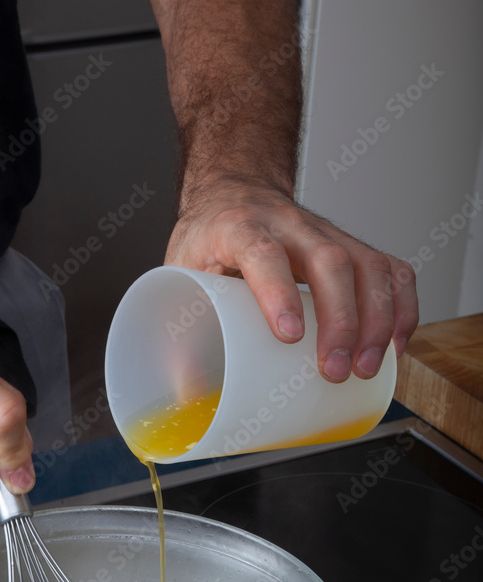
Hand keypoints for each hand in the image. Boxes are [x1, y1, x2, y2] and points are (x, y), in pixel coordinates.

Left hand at [165, 183, 418, 381]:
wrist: (235, 193)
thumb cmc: (209, 238)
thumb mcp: (181, 271)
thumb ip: (184, 326)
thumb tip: (187, 389)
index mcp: (238, 227)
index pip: (263, 252)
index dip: (278, 292)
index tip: (288, 335)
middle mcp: (288, 224)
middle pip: (330, 261)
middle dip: (340, 320)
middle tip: (335, 369)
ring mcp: (327, 233)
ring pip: (368, 265)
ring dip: (377, 320)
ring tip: (366, 367)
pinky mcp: (353, 246)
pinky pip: (392, 271)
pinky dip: (401, 309)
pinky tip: (394, 346)